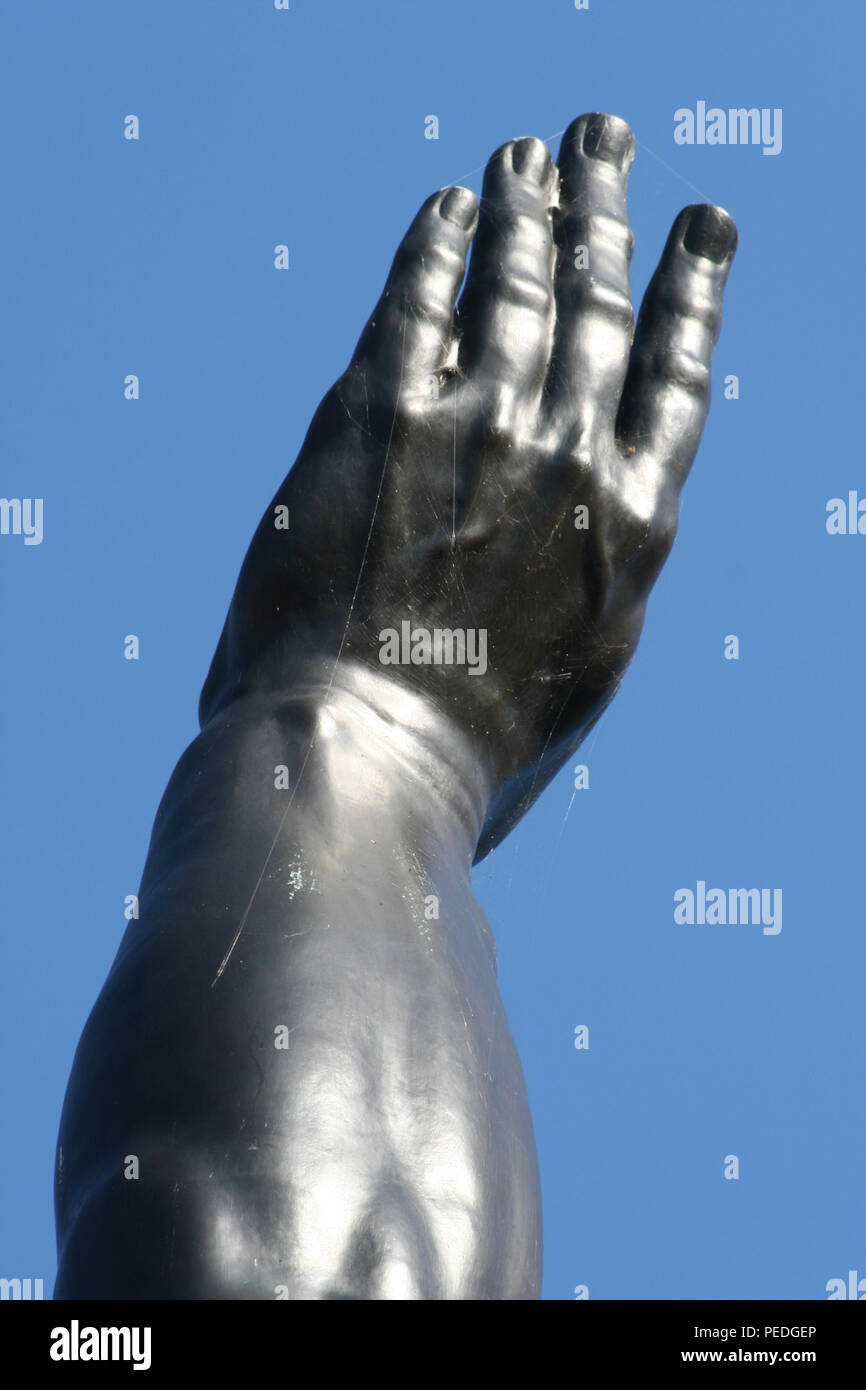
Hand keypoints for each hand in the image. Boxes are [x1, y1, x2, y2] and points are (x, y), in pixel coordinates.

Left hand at [199, 113, 735, 858]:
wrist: (367, 760)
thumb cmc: (470, 748)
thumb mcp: (577, 671)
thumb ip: (591, 576)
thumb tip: (588, 522)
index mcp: (632, 527)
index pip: (677, 375)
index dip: (691, 288)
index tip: (701, 225)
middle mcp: (569, 455)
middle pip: (599, 303)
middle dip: (604, 210)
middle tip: (604, 143)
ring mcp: (476, 425)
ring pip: (515, 282)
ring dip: (524, 205)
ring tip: (527, 153)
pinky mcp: (378, 416)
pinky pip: (417, 300)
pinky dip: (436, 244)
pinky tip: (448, 207)